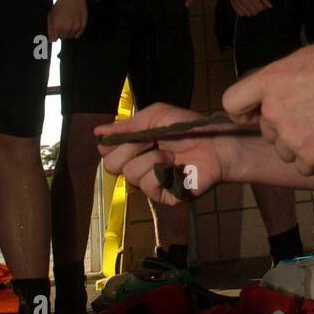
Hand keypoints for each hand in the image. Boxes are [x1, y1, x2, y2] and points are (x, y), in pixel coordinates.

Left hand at [48, 0, 87, 40]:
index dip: (53, 35)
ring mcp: (75, 28)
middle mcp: (66, 29)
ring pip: (70, 36)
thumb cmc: (60, 4)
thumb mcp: (50, 15)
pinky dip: (75, 32)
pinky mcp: (82, 26)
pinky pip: (78, 35)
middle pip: (62, 38)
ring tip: (68, 23)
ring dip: (68, 32)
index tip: (54, 31)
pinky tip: (74, 25)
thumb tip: (51, 38)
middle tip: (62, 24)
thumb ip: (50, 27)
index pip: (53, 39)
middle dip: (61, 33)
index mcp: (56, 26)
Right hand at [95, 102, 229, 205]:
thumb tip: (97, 132)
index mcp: (135, 148)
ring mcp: (150, 183)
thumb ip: (127, 125)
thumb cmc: (188, 128)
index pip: (107, 151)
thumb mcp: (156, 116)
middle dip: (128, 149)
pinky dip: (160, 173)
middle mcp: (139, 166)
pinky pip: (147, 186)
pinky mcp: (163, 196)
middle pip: (110, 166)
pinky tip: (174, 167)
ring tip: (170, 154)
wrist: (215, 143)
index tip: (128, 134)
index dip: (112, 143)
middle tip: (149, 142)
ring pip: (130, 174)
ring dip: (151, 158)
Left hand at [223, 39, 313, 174]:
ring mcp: (291, 135)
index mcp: (270, 80)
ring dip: (299, 145)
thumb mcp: (310, 54)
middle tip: (311, 116)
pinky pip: (304, 167)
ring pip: (283, 151)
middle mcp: (274, 109)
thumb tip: (283, 82)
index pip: (232, 102)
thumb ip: (287, 73)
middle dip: (283, 127)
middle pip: (265, 130)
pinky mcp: (310, 155)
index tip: (254, 113)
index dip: (243, 111)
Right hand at [227, 0, 272, 16]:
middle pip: (254, 12)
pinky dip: (244, 12)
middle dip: (257, 9)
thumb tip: (270, 6)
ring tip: (250, 4)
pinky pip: (241, 14)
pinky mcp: (233, 4)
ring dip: (251, 11)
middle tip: (256, 3)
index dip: (263, 7)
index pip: (260, 7)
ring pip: (248, 14)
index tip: (262, 3)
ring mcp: (237, 2)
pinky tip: (245, 5)